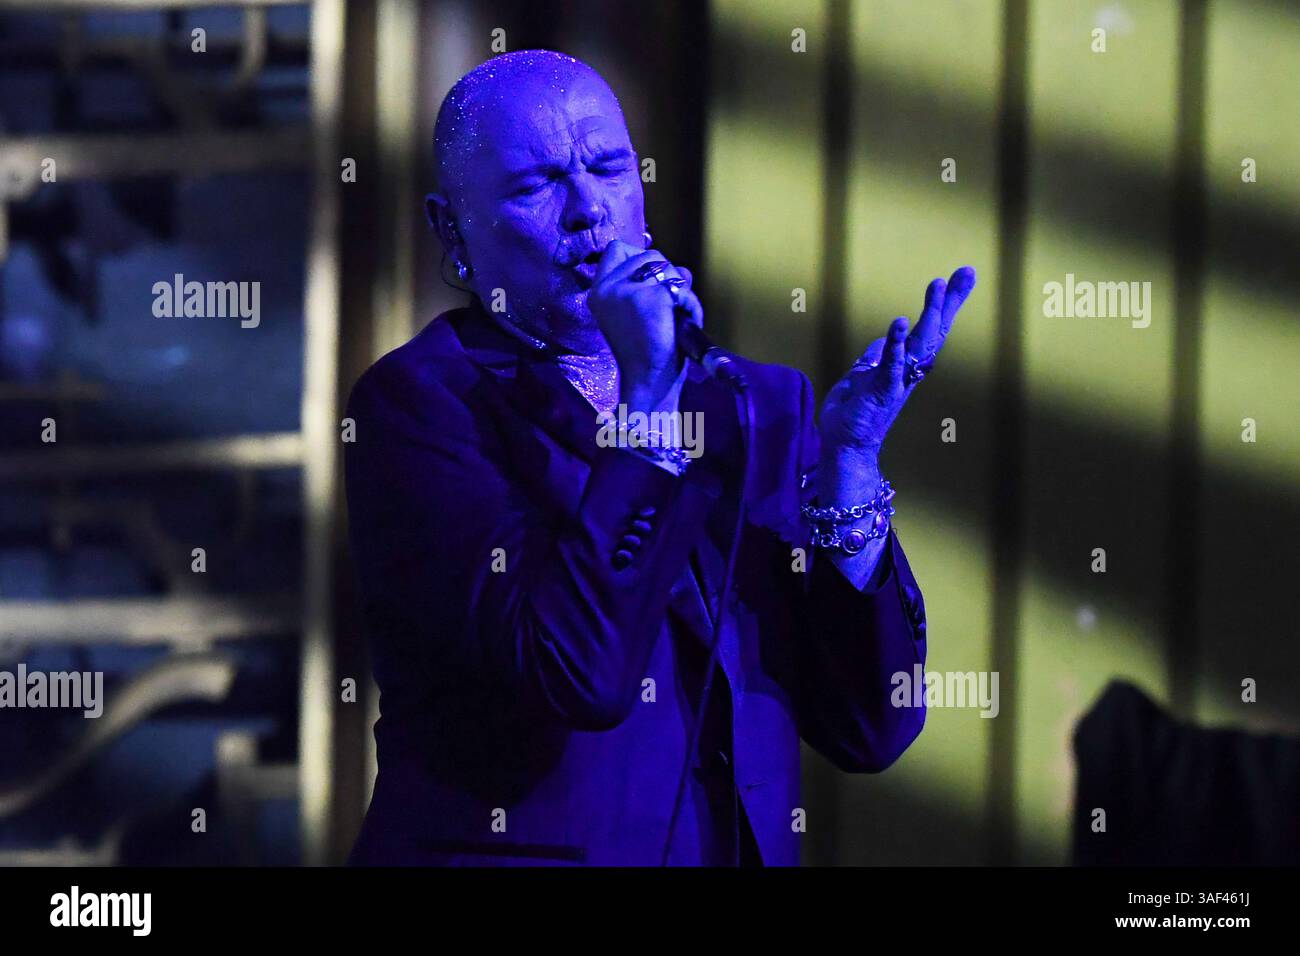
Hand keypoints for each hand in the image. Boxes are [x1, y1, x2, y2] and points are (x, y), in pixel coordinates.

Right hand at [587, 240, 703, 412]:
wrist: (650, 381)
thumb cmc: (646, 352)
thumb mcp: (637, 312)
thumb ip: (649, 285)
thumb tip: (680, 271)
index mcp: (599, 292)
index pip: (617, 249)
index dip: (639, 257)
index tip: (652, 279)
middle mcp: (607, 288)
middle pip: (649, 254)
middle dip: (667, 275)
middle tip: (669, 306)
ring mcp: (628, 290)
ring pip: (667, 266)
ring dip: (681, 290)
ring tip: (676, 318)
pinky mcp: (651, 296)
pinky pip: (682, 287)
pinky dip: (691, 304)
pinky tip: (685, 323)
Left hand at [819, 266, 976, 470]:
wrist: (844, 447)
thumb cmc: (852, 416)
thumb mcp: (860, 377)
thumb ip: (874, 358)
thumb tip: (883, 339)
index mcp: (904, 366)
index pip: (927, 330)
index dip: (942, 304)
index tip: (955, 277)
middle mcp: (908, 372)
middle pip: (934, 331)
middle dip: (950, 301)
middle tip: (968, 272)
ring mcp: (898, 381)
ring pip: (920, 344)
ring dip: (930, 314)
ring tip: (938, 285)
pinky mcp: (882, 390)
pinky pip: (892, 364)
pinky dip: (895, 343)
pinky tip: (899, 322)